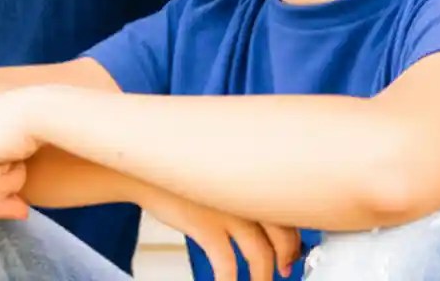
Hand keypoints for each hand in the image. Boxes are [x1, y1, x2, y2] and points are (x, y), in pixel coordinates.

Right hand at [139, 185, 302, 279]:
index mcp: (255, 179)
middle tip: (282, 271)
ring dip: (262, 277)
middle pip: (283, 236)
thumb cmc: (180, 174)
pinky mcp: (206, 228)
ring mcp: (228, 212)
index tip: (292, 251)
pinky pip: (227, 265)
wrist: (145, 169)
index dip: (295, 237)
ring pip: (260, 255)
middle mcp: (248, 194)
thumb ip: (240, 188)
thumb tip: (257, 214)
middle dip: (286, 258)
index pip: (291, 212)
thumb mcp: (218, 173)